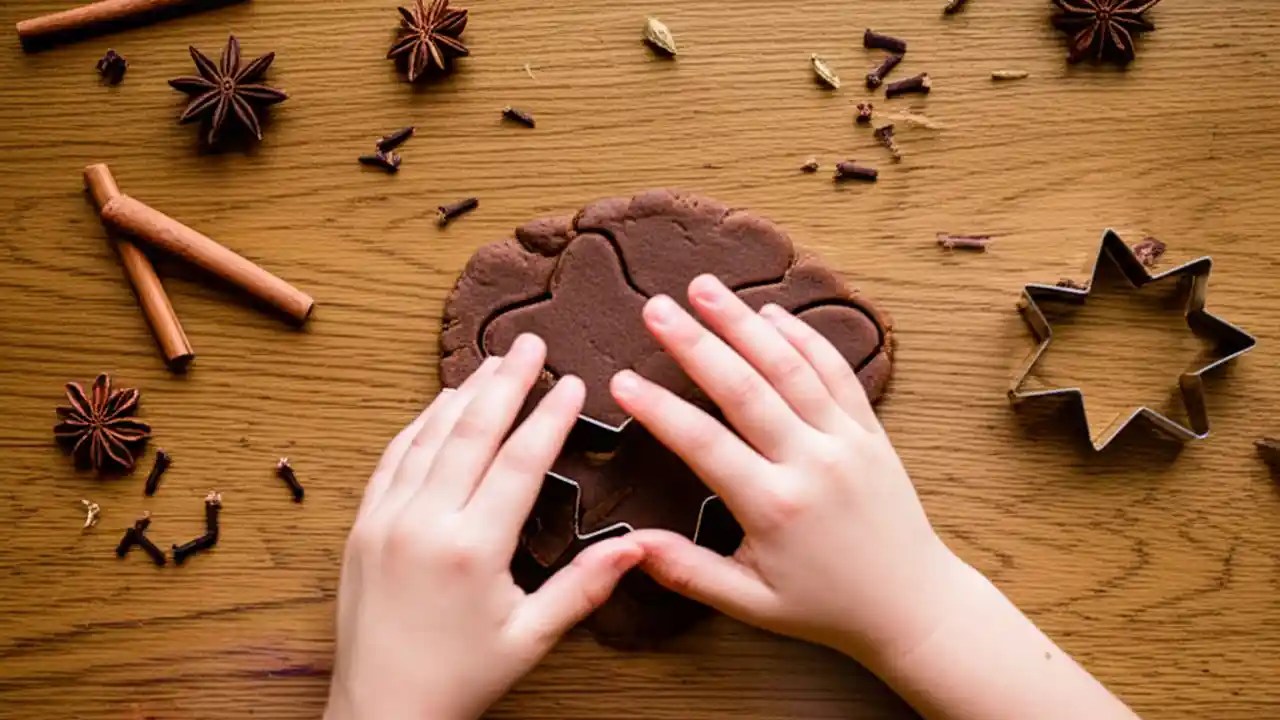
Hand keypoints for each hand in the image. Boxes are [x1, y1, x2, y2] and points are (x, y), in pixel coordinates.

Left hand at [326, 335, 642, 719]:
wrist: (380, 712)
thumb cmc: (458, 679)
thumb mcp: (530, 638)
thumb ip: (583, 588)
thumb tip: (636, 548)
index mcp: (472, 549)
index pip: (520, 462)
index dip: (549, 417)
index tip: (571, 383)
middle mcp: (424, 524)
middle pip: (472, 433)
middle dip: (505, 382)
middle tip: (529, 343)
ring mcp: (386, 520)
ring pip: (428, 437)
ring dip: (462, 396)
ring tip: (490, 364)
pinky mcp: (362, 527)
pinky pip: (391, 459)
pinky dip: (418, 426)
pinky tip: (438, 408)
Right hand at [611, 275, 962, 665]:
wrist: (912, 605)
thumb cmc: (827, 607)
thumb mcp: (751, 603)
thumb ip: (688, 572)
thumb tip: (630, 546)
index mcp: (775, 507)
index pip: (704, 445)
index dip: (660, 410)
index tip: (622, 380)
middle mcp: (812, 464)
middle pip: (745, 388)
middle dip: (696, 342)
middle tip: (656, 307)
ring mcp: (846, 441)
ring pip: (790, 367)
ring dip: (744, 322)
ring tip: (704, 287)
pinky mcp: (871, 431)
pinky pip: (835, 373)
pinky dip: (803, 337)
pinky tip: (770, 313)